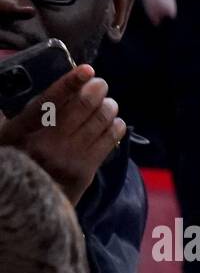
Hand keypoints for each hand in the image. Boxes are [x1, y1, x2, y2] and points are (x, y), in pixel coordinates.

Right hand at [0, 65, 125, 205]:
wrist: (27, 202)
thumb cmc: (18, 160)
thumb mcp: (9, 134)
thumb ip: (26, 112)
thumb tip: (55, 89)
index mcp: (20, 129)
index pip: (49, 98)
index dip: (71, 81)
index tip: (87, 70)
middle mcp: (45, 142)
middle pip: (82, 107)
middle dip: (97, 91)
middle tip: (101, 84)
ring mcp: (67, 158)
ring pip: (99, 122)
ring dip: (108, 107)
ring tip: (109, 103)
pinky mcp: (84, 172)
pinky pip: (108, 142)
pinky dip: (115, 127)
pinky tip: (115, 122)